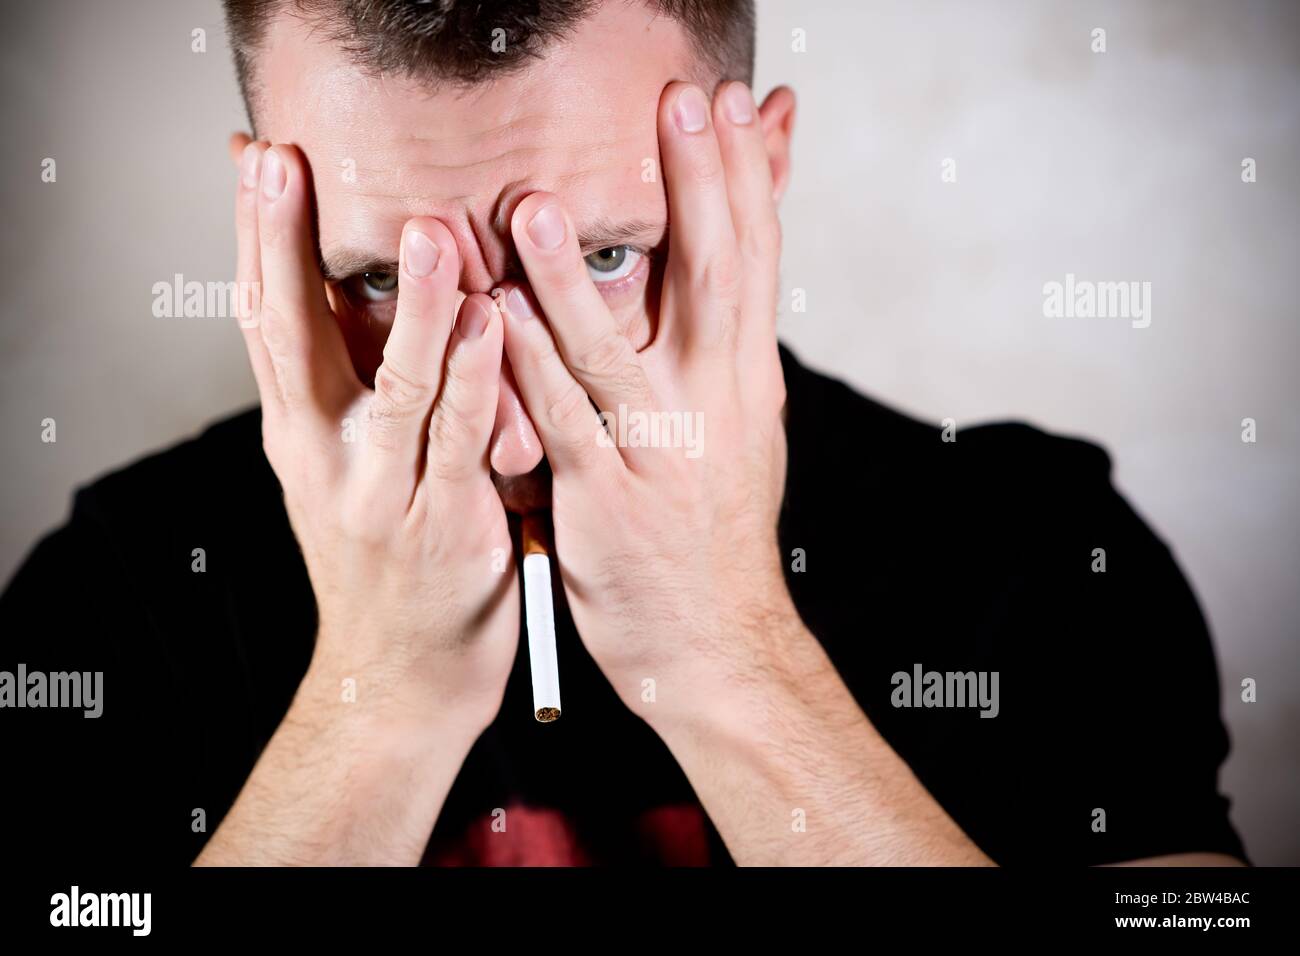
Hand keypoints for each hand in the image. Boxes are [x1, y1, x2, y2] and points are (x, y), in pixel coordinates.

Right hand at [232, 139, 516, 736]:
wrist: (401, 679)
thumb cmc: (385, 563)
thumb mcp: (343, 472)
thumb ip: (349, 391)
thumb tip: (357, 293)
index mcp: (298, 434)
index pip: (264, 317)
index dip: (257, 236)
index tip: (256, 161)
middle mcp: (323, 457)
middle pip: (292, 337)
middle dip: (284, 246)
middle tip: (283, 163)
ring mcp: (382, 495)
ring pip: (393, 387)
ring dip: (414, 307)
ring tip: (429, 232)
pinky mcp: (444, 528)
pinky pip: (461, 445)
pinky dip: (476, 383)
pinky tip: (491, 326)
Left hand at [496, 81, 790, 721]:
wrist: (717, 640)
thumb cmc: (716, 528)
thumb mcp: (743, 426)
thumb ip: (727, 342)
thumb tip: (734, 267)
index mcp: (747, 380)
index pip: (754, 258)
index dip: (744, 176)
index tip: (732, 104)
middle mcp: (716, 405)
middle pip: (712, 281)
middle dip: (698, 185)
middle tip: (680, 103)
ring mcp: (660, 452)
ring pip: (615, 353)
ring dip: (573, 277)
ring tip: (535, 206)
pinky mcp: (607, 500)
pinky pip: (562, 426)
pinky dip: (527, 370)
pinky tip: (498, 320)